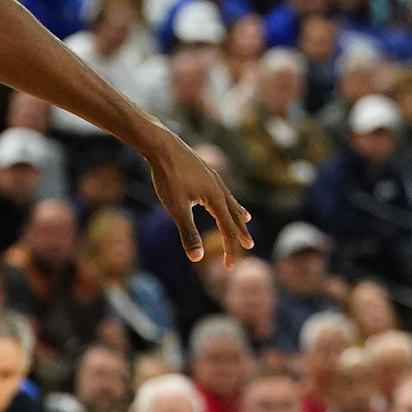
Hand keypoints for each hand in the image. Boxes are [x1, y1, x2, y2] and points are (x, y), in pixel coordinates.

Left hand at [143, 125, 253, 265]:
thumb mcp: (177, 208)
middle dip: (240, 232)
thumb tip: (197, 258)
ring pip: (229, 200)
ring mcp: (211, 177)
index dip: (230, 250)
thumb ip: (188, 233)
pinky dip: (225, 198)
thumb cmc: (168, 176)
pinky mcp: (203, 170)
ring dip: (237, 213)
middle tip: (250, 245)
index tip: (228, 268)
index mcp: (215, 199)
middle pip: (234, 215)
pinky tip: (218, 194)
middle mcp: (218, 188)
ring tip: (245, 218)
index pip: (228, 230)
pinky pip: (220, 189)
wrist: (161, 144)